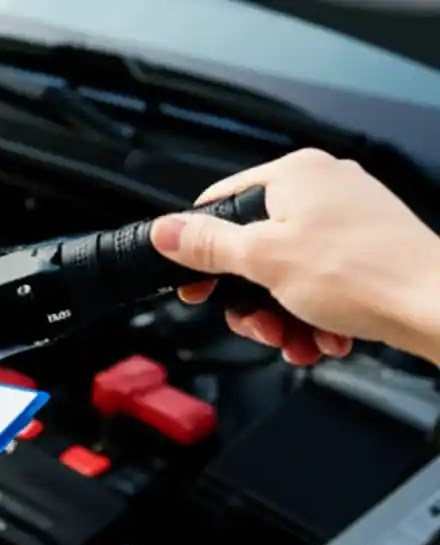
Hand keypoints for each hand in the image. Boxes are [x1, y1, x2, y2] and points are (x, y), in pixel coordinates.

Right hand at [151, 148, 439, 365]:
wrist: (439, 306)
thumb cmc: (367, 274)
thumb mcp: (264, 260)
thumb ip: (207, 245)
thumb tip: (165, 231)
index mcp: (295, 174)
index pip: (220, 205)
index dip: (201, 252)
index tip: (198, 288)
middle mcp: (323, 186)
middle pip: (253, 248)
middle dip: (251, 299)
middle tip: (258, 323)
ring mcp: (349, 217)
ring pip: (285, 272)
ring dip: (281, 315)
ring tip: (295, 338)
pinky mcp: (368, 248)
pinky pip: (319, 282)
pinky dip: (313, 314)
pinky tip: (321, 337)